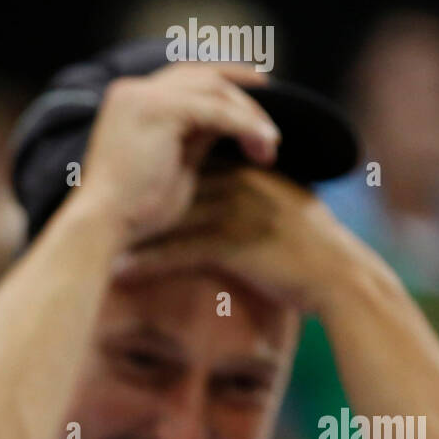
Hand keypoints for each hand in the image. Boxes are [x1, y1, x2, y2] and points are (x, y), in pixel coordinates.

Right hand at [78, 63, 281, 246]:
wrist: (101, 228)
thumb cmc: (132, 214)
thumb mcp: (172, 168)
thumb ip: (195, 141)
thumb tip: (227, 127)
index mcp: (129, 102)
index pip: (182, 80)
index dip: (220, 83)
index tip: (254, 95)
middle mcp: (132, 91)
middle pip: (200, 75)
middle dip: (241, 85)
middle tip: (274, 102)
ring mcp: (142, 96)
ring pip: (212, 89)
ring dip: (248, 113)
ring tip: (271, 142)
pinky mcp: (159, 110)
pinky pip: (215, 110)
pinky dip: (244, 124)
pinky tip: (265, 142)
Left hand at [110, 166, 358, 312]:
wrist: (338, 277)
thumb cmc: (310, 249)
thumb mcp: (280, 206)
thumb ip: (248, 192)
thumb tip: (213, 195)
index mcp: (250, 165)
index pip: (192, 161)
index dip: (155, 176)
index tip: (122, 190)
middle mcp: (242, 181)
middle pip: (175, 185)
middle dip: (136, 200)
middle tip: (100, 212)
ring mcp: (239, 211)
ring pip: (172, 219)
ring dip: (134, 234)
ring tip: (102, 247)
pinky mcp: (236, 243)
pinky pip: (182, 252)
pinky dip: (150, 263)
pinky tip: (122, 273)